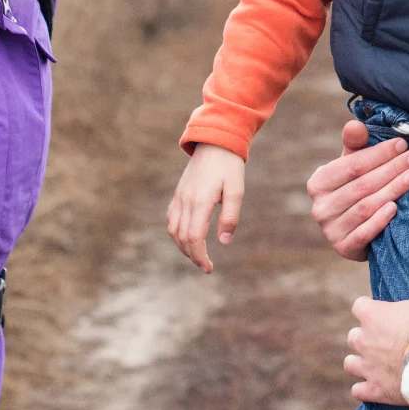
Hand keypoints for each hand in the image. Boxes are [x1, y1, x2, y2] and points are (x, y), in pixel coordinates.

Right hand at [166, 143, 246, 272]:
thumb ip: (230, 216)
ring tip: (197, 255)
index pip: (194, 237)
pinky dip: (176, 233)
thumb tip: (224, 241)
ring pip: (173, 230)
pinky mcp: (178, 193)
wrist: (215, 141)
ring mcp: (179, 197)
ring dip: (183, 247)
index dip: (199, 256)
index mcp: (200, 201)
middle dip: (192, 256)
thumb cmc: (229, 166)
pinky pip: (171, 219)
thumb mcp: (236, 190)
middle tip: (206, 266)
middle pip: (182, 238)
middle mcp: (185, 201)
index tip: (209, 268)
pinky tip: (187, 238)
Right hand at [307, 119, 408, 260]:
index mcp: (318, 182)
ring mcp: (330, 230)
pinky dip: (380, 220)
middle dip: (392, 169)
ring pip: (366, 206)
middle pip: (362, 185)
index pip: (352, 165)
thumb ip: (355, 144)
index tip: (403, 144)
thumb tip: (355, 124)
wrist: (356, 230)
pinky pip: (364, 232)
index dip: (379, 153)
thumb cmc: (356, 188)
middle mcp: (320, 207)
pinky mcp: (344, 248)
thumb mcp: (353, 165)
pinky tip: (396, 207)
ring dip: (393, 190)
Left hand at [345, 240, 408, 404]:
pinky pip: (359, 390)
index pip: (359, 306)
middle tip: (385, 339)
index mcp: (373, 314)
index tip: (382, 312)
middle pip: (353, 335)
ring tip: (377, 363)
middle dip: (365, 337)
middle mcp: (363, 340)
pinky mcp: (374, 390)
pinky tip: (377, 387)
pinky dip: (365, 389)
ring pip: (351, 362)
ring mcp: (367, 367)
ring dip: (360, 362)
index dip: (369, 309)